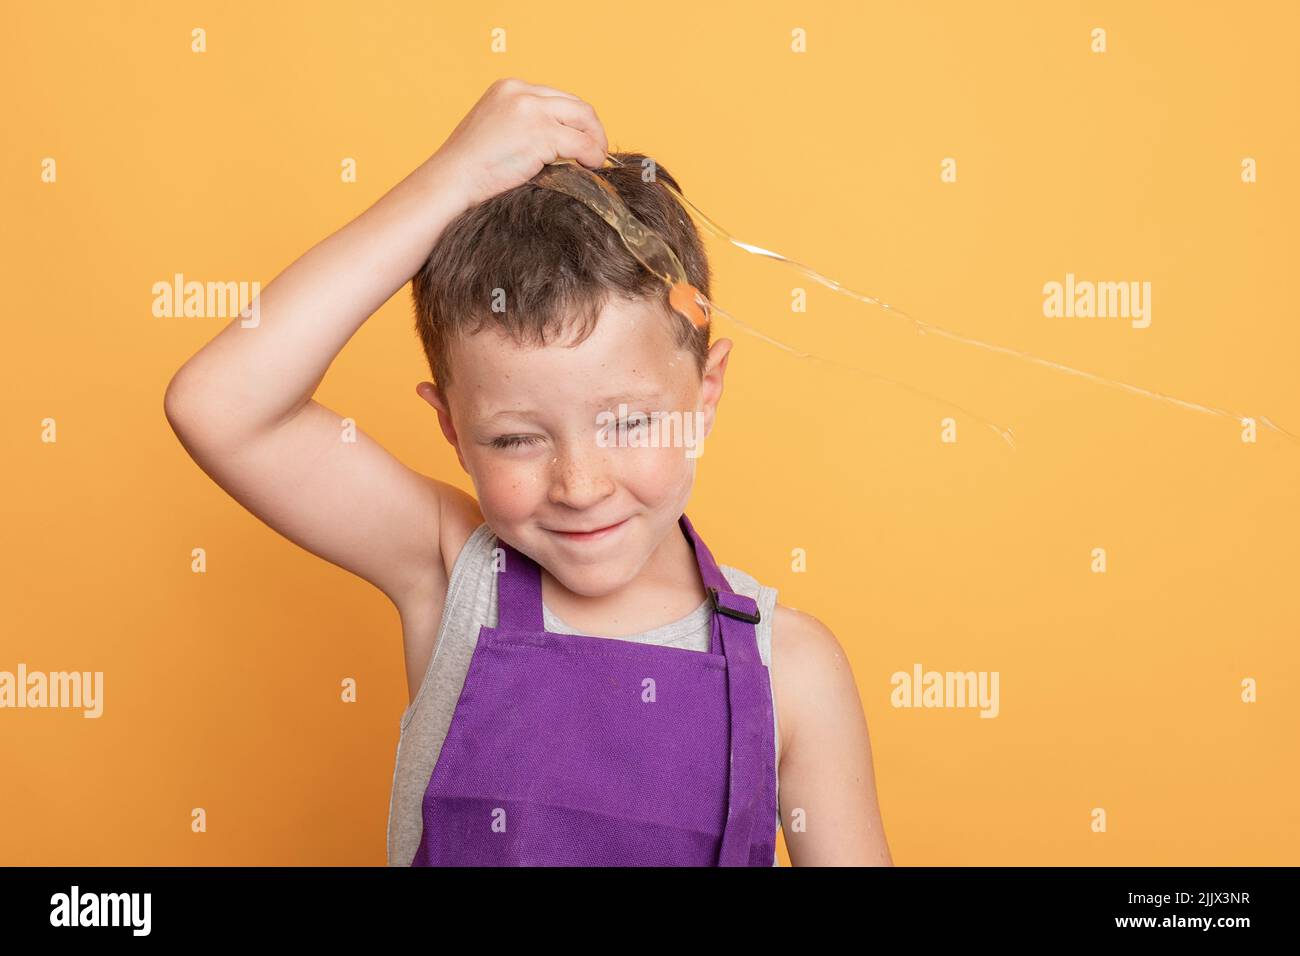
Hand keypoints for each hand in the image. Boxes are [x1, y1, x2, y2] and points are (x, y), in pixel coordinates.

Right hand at [432, 77, 609, 209]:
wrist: (450, 180)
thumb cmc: (469, 167)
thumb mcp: (495, 130)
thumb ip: (523, 125)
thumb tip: (560, 140)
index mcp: (509, 87)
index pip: (558, 98)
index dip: (575, 121)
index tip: (582, 141)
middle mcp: (521, 91)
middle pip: (576, 105)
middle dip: (591, 129)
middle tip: (596, 153)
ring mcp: (532, 110)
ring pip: (584, 120)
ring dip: (595, 142)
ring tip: (595, 162)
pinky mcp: (541, 133)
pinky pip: (582, 144)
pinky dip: (591, 156)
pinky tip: (589, 168)